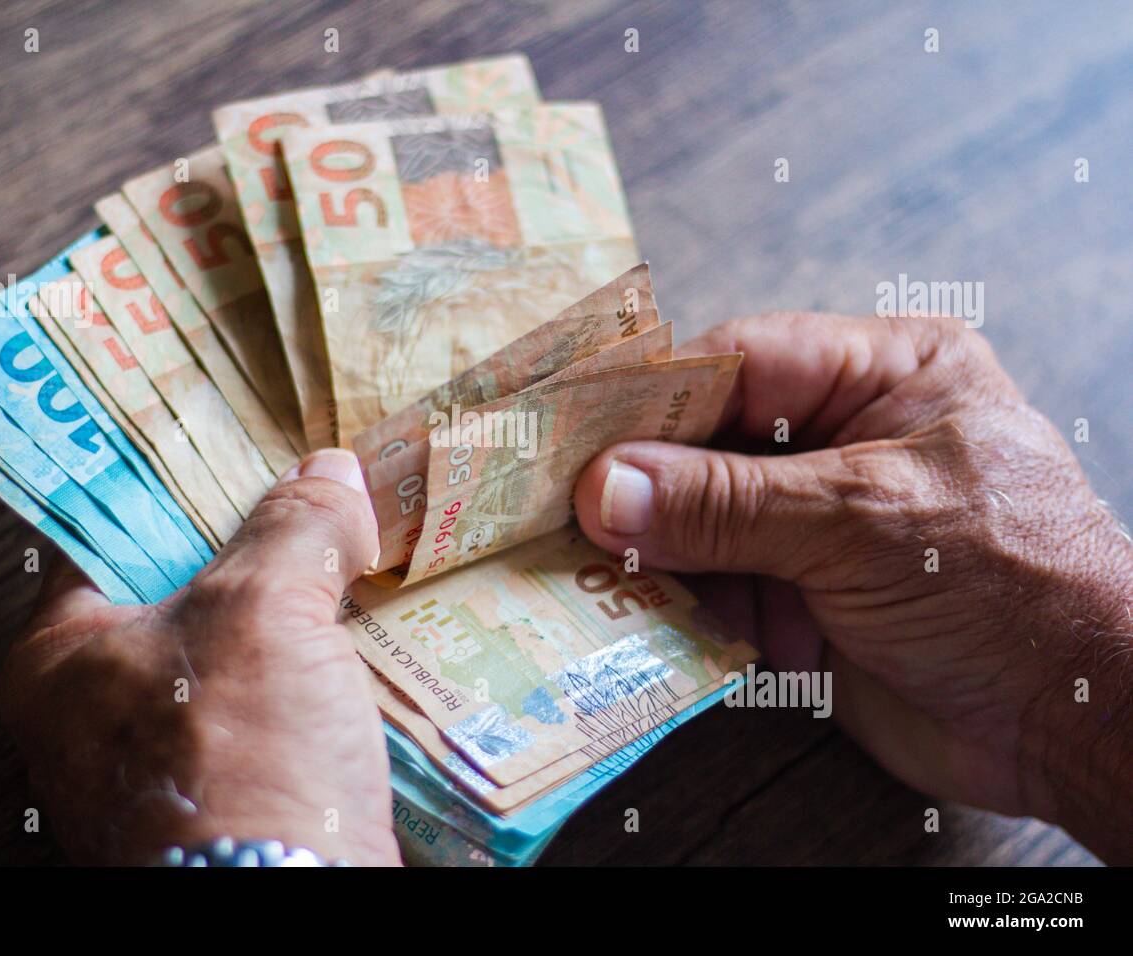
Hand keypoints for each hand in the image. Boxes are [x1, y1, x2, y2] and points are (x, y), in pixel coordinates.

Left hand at [0, 448, 400, 865]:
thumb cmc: (234, 767)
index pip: (109, 536)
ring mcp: (162, 763)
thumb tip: (330, 476)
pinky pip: (270, 710)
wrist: (286, 902)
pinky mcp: (227, 798)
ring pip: (233, 655)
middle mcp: (95, 716)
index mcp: (58, 660)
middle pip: (180, 594)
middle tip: (305, 499)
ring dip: (291, 615)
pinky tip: (360, 645)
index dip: (178, 484)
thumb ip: (293, 528)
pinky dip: (311, 675)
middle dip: (252, 550)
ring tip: (347, 560)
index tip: (234, 450)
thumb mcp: (263, 611)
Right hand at [574, 312, 1132, 862]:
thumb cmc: (1005, 587)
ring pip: (700, 518)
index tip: (568, 426)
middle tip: (554, 504)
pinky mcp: (799, 595)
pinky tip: (630, 614)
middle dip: (641, 480)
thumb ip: (727, 504)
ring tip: (582, 566)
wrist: (1075, 726)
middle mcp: (843, 437)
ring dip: (650, 550)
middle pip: (710, 441)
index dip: (653, 394)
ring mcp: (817, 521)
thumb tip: (603, 486)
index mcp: (884, 374)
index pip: (741, 361)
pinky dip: (673, 603)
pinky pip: (713, 584)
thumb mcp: (861, 521)